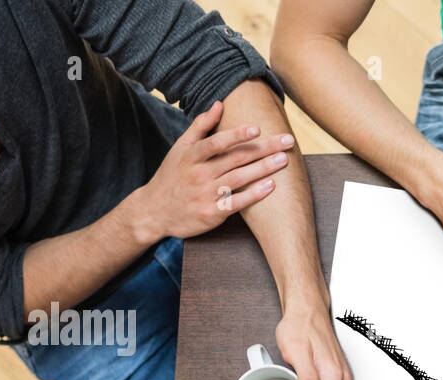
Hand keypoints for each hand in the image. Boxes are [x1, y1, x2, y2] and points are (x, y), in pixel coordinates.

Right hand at [133, 100, 292, 243]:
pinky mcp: (211, 214)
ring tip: (284, 159)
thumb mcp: (180, 148)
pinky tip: (271, 186)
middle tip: (287, 140)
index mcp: (191, 156)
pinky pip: (236, 203)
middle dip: (263, 148)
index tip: (257, 128)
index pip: (216, 142)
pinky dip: (254, 195)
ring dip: (264, 169)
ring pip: (239, 179)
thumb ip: (200, 126)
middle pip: (235, 159)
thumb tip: (219, 103)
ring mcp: (205, 195)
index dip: (236, 135)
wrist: (154, 212)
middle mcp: (199, 174)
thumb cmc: (172, 176)